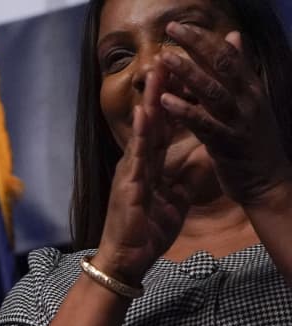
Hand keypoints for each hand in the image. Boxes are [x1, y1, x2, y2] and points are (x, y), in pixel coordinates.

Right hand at [97, 66, 187, 282]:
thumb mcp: (176, 200)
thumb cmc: (146, 232)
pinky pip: (137, 154)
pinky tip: (144, 113)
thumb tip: (205, 155)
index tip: (179, 77)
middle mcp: (135, 164)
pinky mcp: (129, 184)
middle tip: (165, 60)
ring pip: (143, 131)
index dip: (171, 103)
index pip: (161, 129)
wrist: (125, 259)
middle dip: (158, 91)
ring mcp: (130, 172)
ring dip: (150, 101)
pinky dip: (141, 132)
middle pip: (150, 121)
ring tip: (156, 75)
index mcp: (147, 167)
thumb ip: (186, 176)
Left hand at [159, 23, 291, 206]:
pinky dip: (185, 111)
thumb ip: (238, 70)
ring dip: (188, 73)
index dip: (204, 39)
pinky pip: (204, 124)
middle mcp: (248, 100)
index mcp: (250, 88)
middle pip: (222, 65)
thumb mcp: (250, 100)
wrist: (268, 182)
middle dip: (196, 45)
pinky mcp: (227, 143)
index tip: (178, 26)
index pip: (228, 55)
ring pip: (213, 91)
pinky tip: (166, 101)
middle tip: (171, 29)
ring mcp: (239, 121)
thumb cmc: (252, 141)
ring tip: (164, 58)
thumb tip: (233, 36)